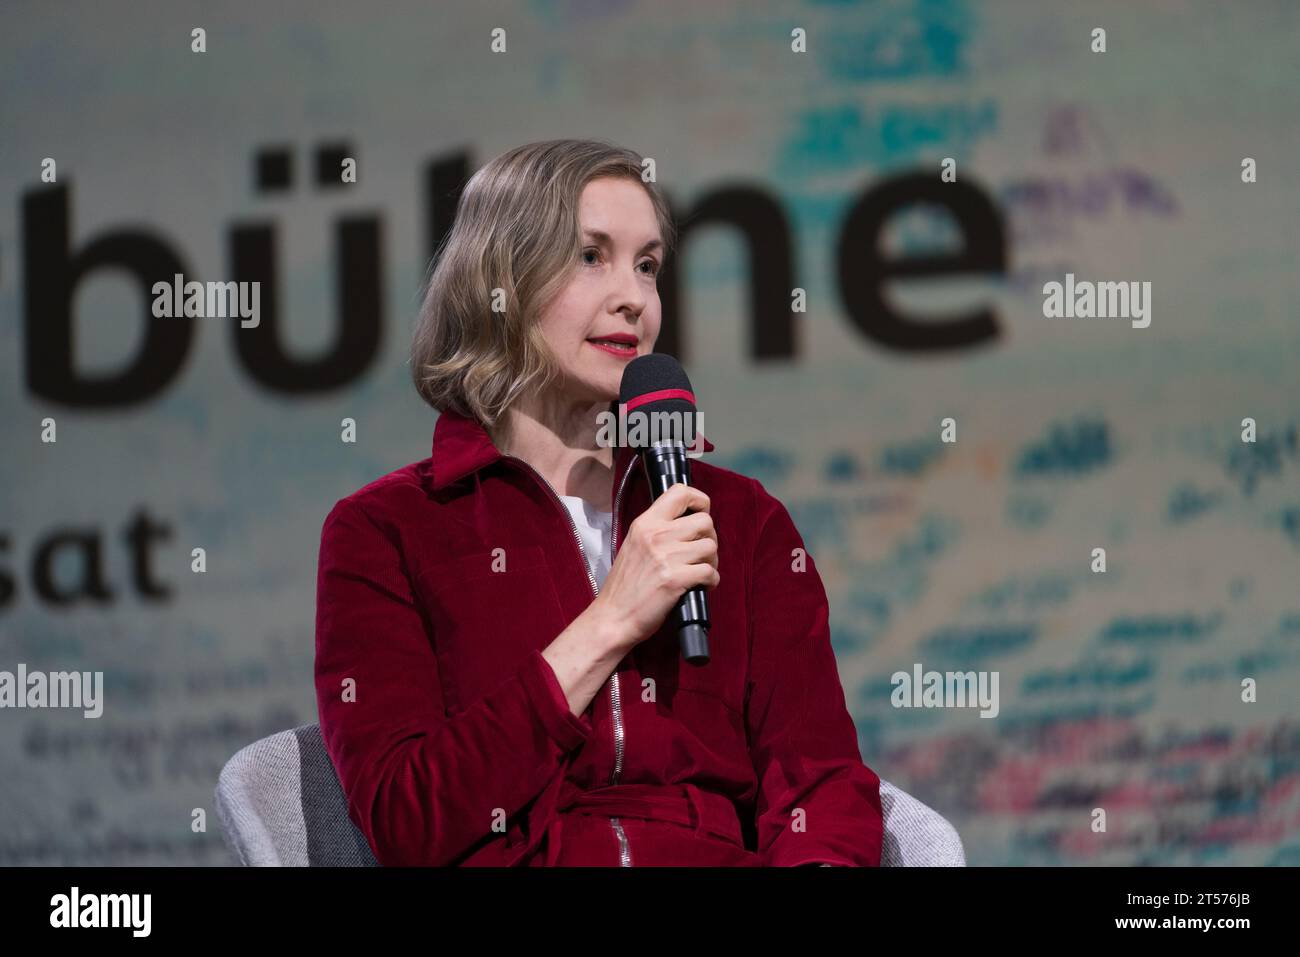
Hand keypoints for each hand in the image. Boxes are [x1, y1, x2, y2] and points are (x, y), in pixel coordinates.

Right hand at [590, 484, 718, 652]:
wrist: (612, 617)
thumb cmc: (625, 586)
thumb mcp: (634, 545)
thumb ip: (658, 531)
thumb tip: (689, 524)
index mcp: (644, 523)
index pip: (680, 492)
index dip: (699, 500)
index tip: (700, 513)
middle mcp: (656, 535)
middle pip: (705, 521)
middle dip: (709, 538)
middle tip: (700, 553)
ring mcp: (666, 557)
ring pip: (710, 547)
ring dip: (711, 561)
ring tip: (699, 571)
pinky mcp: (675, 580)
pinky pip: (710, 572)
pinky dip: (711, 581)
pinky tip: (700, 586)